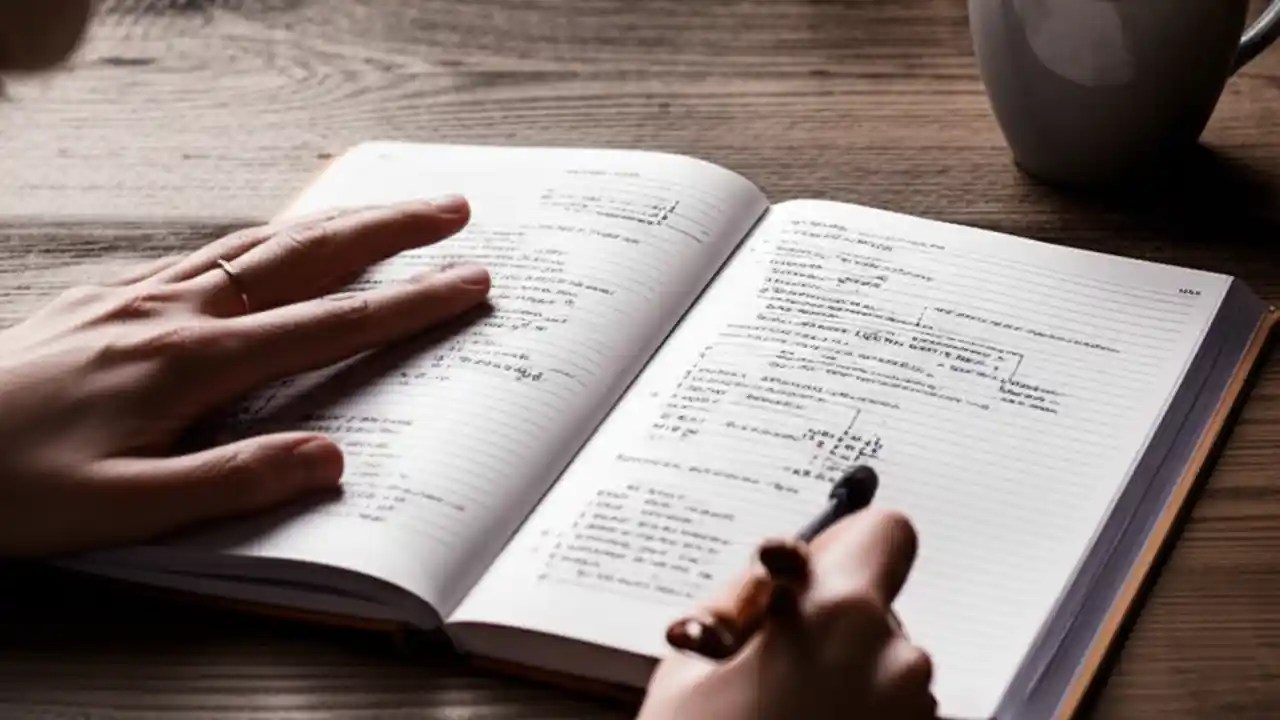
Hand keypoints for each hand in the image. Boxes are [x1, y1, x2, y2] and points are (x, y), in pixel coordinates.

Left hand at [0, 197, 488, 556]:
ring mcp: (137, 297)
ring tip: (387, 210)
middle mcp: (173, 314)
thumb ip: (231, 483)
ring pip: (257, 243)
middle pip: (304, 256)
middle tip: (453, 208)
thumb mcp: (121, 510)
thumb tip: (332, 460)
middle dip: (389, 230)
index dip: (410, 304)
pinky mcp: (106, 298)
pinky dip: (262, 236)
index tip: (472, 280)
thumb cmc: (8, 489)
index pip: (329, 326)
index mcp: (191, 365)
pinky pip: (205, 253)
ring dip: (333, 223)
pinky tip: (272, 241)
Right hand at [638, 509, 935, 719]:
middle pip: (875, 607)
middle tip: (771, 655)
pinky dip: (855, 715)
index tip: (813, 572)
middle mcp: (893, 659)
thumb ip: (743, 598)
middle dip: (828, 622)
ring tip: (781, 710)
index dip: (848, 546)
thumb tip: (774, 576)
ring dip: (842, 674)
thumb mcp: (694, 657)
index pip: (888, 533)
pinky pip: (890, 711)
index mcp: (841, 615)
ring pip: (883, 664)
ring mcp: (911, 712)